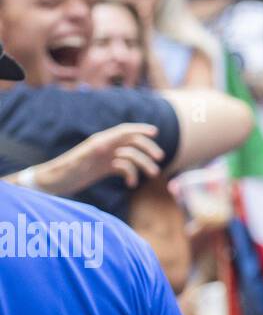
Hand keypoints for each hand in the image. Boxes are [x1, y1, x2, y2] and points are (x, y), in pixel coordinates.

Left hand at [40, 123, 164, 194]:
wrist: (51, 184)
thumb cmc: (59, 174)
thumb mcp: (72, 165)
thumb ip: (86, 155)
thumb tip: (101, 146)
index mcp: (99, 143)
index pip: (124, 131)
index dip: (140, 129)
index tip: (155, 132)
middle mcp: (105, 148)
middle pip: (132, 143)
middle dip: (147, 149)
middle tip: (159, 159)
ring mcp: (107, 158)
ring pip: (132, 156)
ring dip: (143, 165)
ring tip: (152, 174)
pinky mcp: (106, 168)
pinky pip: (125, 168)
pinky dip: (131, 175)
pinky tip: (130, 185)